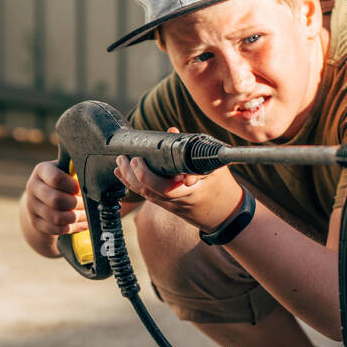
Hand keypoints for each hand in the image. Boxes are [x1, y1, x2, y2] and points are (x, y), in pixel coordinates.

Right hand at [22, 160, 87, 240]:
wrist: (42, 199)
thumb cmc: (60, 183)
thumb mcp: (65, 172)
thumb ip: (75, 172)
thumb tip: (92, 179)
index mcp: (42, 171)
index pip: (56, 178)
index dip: (72, 185)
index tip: (80, 189)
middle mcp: (33, 187)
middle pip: (56, 200)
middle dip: (76, 203)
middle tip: (86, 204)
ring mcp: (32, 206)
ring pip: (57, 217)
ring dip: (76, 217)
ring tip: (86, 214)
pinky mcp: (36, 223)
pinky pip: (57, 229)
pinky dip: (73, 227)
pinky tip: (82, 223)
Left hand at [115, 127, 243, 230]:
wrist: (226, 216)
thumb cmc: (223, 187)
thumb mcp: (215, 167)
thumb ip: (193, 149)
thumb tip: (171, 130)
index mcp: (191, 192)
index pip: (163, 188)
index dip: (147, 176)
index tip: (138, 159)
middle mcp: (178, 201)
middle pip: (148, 192)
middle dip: (132, 175)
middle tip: (124, 158)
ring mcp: (171, 206)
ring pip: (145, 195)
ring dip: (129, 180)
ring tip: (120, 163)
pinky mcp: (168, 207)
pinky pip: (147, 196)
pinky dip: (133, 185)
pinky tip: (123, 175)